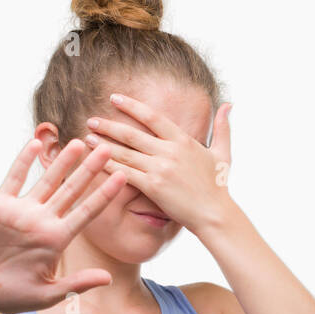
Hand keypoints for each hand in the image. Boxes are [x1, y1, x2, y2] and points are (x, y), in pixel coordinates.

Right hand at [0, 137, 127, 313]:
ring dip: (62, 161)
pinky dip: (23, 161)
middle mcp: (44, 220)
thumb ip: (75, 284)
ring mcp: (22, 211)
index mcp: (58, 239)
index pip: (88, 212)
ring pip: (46, 180)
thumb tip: (107, 279)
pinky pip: (13, 178)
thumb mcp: (47, 295)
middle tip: (108, 148)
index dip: (105, 194)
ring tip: (79, 141)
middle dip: (90, 169)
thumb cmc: (14, 296)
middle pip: (72, 190)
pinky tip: (36, 143)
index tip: (123, 177)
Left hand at [83, 92, 235, 234]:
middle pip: (132, 133)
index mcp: (183, 140)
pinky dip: (108, 166)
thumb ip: (223, 128)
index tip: (114, 99)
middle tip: (91, 120)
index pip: (152, 117)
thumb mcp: (223, 153)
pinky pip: (125, 173)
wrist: (214, 214)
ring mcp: (160, 168)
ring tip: (86, 138)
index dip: (131, 106)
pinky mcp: (152, 186)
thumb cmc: (218, 186)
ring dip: (103, 144)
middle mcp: (169, 151)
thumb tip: (228, 104)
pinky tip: (95, 161)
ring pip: (125, 153)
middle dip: (109, 125)